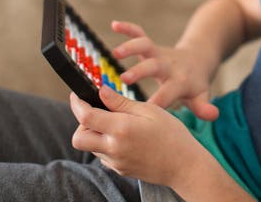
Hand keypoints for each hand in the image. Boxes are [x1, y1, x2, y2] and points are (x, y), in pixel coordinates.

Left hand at [70, 86, 202, 185]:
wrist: (184, 165)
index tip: (77, 95)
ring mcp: (115, 162)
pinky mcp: (120, 170)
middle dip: (81, 124)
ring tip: (117, 124)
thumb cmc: (172, 134)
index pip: (85, 116)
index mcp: (121, 129)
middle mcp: (114, 148)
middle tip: (96, 113)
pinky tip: (126, 137)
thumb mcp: (150, 111)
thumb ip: (121, 102)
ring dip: (95, 134)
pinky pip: (103, 156)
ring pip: (90, 147)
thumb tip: (101, 91)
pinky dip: (107, 144)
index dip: (77, 103)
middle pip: (78, 138)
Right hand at [111, 21, 219, 120]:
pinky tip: (115, 24)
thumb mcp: (201, 97)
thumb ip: (204, 108)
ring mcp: (159, 54)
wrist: (199, 59)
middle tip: (124, 79)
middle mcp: (167, 66)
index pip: (166, 95)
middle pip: (154, 67)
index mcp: (179, 82)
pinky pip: (139, 33)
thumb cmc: (195, 85)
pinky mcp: (152, 45)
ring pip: (145, 46)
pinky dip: (128, 28)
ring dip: (131, 46)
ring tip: (115, 52)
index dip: (154, 104)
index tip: (138, 115)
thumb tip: (214, 115)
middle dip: (140, 71)